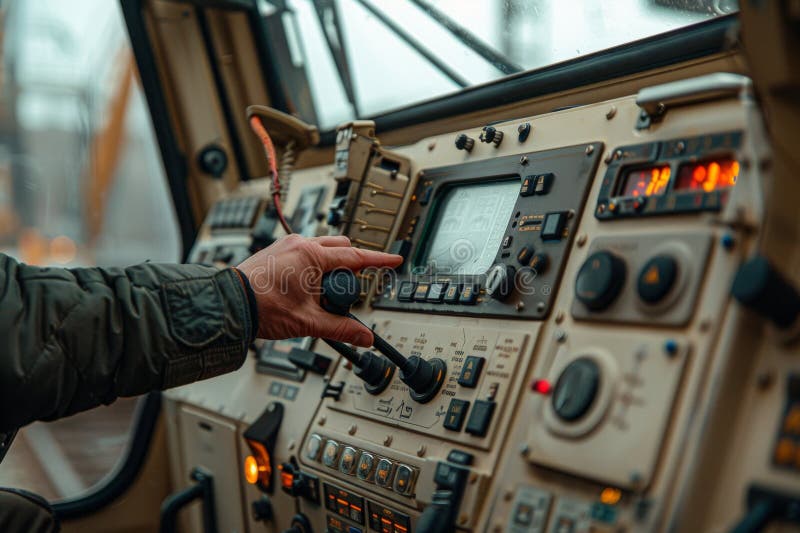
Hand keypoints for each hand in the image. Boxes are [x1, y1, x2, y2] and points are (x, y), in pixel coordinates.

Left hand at [237, 234, 401, 345]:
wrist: (228, 305)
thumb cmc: (261, 308)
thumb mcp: (308, 322)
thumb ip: (341, 329)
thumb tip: (364, 337)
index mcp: (312, 256)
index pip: (356, 256)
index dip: (379, 260)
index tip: (394, 259)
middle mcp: (300, 244)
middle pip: (342, 247)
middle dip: (353, 263)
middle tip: (354, 285)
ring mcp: (286, 245)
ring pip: (323, 246)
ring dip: (333, 262)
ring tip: (327, 289)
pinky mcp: (276, 251)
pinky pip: (305, 249)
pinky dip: (315, 262)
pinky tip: (308, 284)